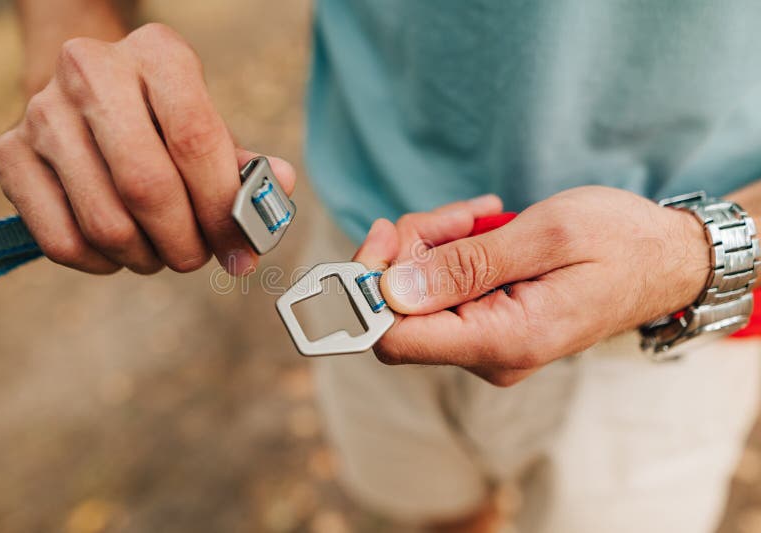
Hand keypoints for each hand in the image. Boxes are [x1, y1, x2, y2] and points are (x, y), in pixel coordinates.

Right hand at [0, 23, 294, 275]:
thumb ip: (243, 165)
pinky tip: (121, 251)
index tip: (243, 250)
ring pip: (106, 223)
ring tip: (162, 252)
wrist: (88, 95)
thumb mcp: (208, 127)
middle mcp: (92, 70)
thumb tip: (278, 187)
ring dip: (147, 258)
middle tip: (198, 257)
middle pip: (148, 186)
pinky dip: (102, 264)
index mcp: (158, 54)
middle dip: (186, 243)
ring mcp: (43, 112)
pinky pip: (62, 241)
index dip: (223, 208)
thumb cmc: (163, 121)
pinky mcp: (9, 153)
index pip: (196, 139)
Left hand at [356, 187, 710, 385]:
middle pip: (401, 308)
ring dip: (436, 243)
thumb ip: (466, 265)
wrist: (664, 259)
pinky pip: (443, 289)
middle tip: (461, 213)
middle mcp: (488, 354)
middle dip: (413, 249)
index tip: (383, 233)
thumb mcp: (546, 236)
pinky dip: (452, 251)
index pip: (394, 339)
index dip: (368, 288)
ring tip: (483, 215)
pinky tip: (484, 227)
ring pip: (420, 293)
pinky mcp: (489, 325)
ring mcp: (487, 342)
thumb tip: (391, 290)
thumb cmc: (618, 242)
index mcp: (503, 340)